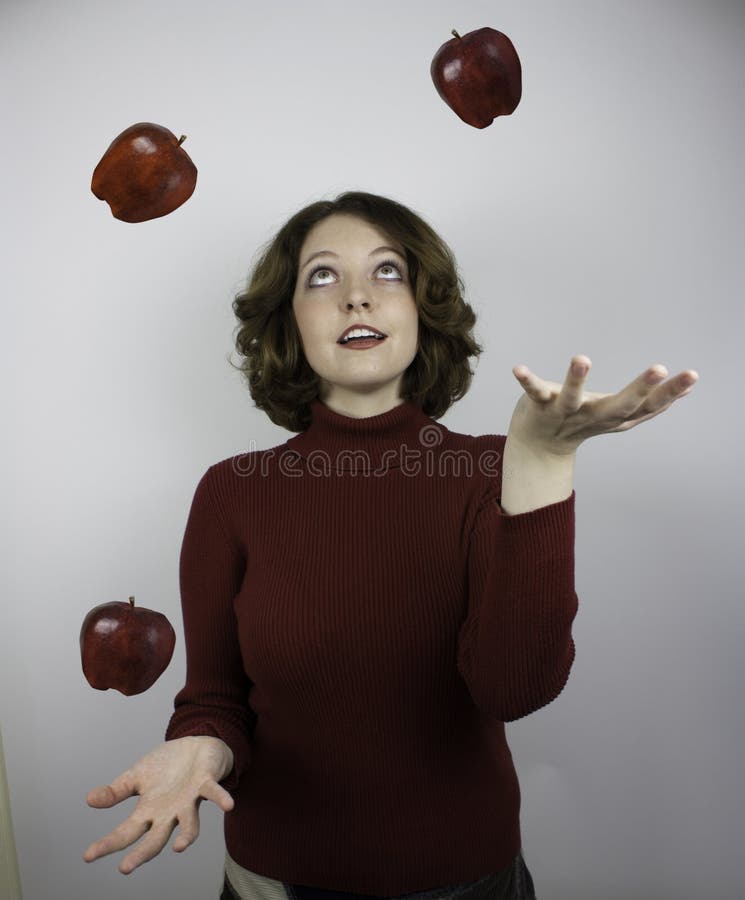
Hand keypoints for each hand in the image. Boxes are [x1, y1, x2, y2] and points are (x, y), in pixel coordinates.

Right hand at [83, 736, 233, 874]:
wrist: (196, 745)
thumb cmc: (166, 765)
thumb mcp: (136, 775)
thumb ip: (116, 791)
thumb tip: (89, 800)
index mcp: (149, 810)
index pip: (126, 832)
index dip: (108, 844)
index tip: (87, 856)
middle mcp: (170, 812)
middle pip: (154, 839)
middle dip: (141, 854)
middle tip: (125, 869)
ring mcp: (190, 800)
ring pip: (189, 824)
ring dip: (187, 836)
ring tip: (180, 847)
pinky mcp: (206, 784)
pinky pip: (214, 793)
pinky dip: (221, 799)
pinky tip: (228, 806)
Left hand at [507, 355, 699, 455]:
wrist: (538, 448)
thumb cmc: (582, 421)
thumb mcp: (619, 414)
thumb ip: (651, 403)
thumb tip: (689, 390)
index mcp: (615, 416)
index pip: (648, 406)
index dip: (670, 392)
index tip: (692, 375)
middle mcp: (592, 416)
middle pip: (619, 406)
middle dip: (640, 388)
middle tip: (659, 367)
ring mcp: (565, 413)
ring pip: (571, 399)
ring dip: (576, 379)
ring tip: (582, 358)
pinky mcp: (539, 406)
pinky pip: (533, 392)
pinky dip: (526, 381)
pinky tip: (518, 368)